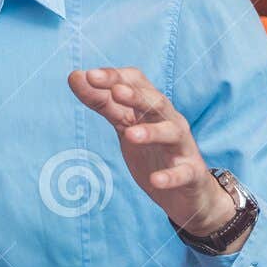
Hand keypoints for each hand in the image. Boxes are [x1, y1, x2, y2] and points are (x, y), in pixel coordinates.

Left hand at [67, 66, 238, 239]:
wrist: (184, 191)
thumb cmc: (151, 151)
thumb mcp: (124, 124)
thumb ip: (102, 102)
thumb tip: (75, 75)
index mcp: (152, 107)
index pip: (137, 83)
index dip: (115, 77)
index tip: (89, 75)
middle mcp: (170, 121)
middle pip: (156, 102)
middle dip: (136, 96)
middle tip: (115, 91)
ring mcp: (182, 147)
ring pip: (172, 132)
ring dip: (152, 132)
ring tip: (130, 135)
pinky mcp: (191, 174)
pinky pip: (183, 173)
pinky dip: (170, 176)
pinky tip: (156, 180)